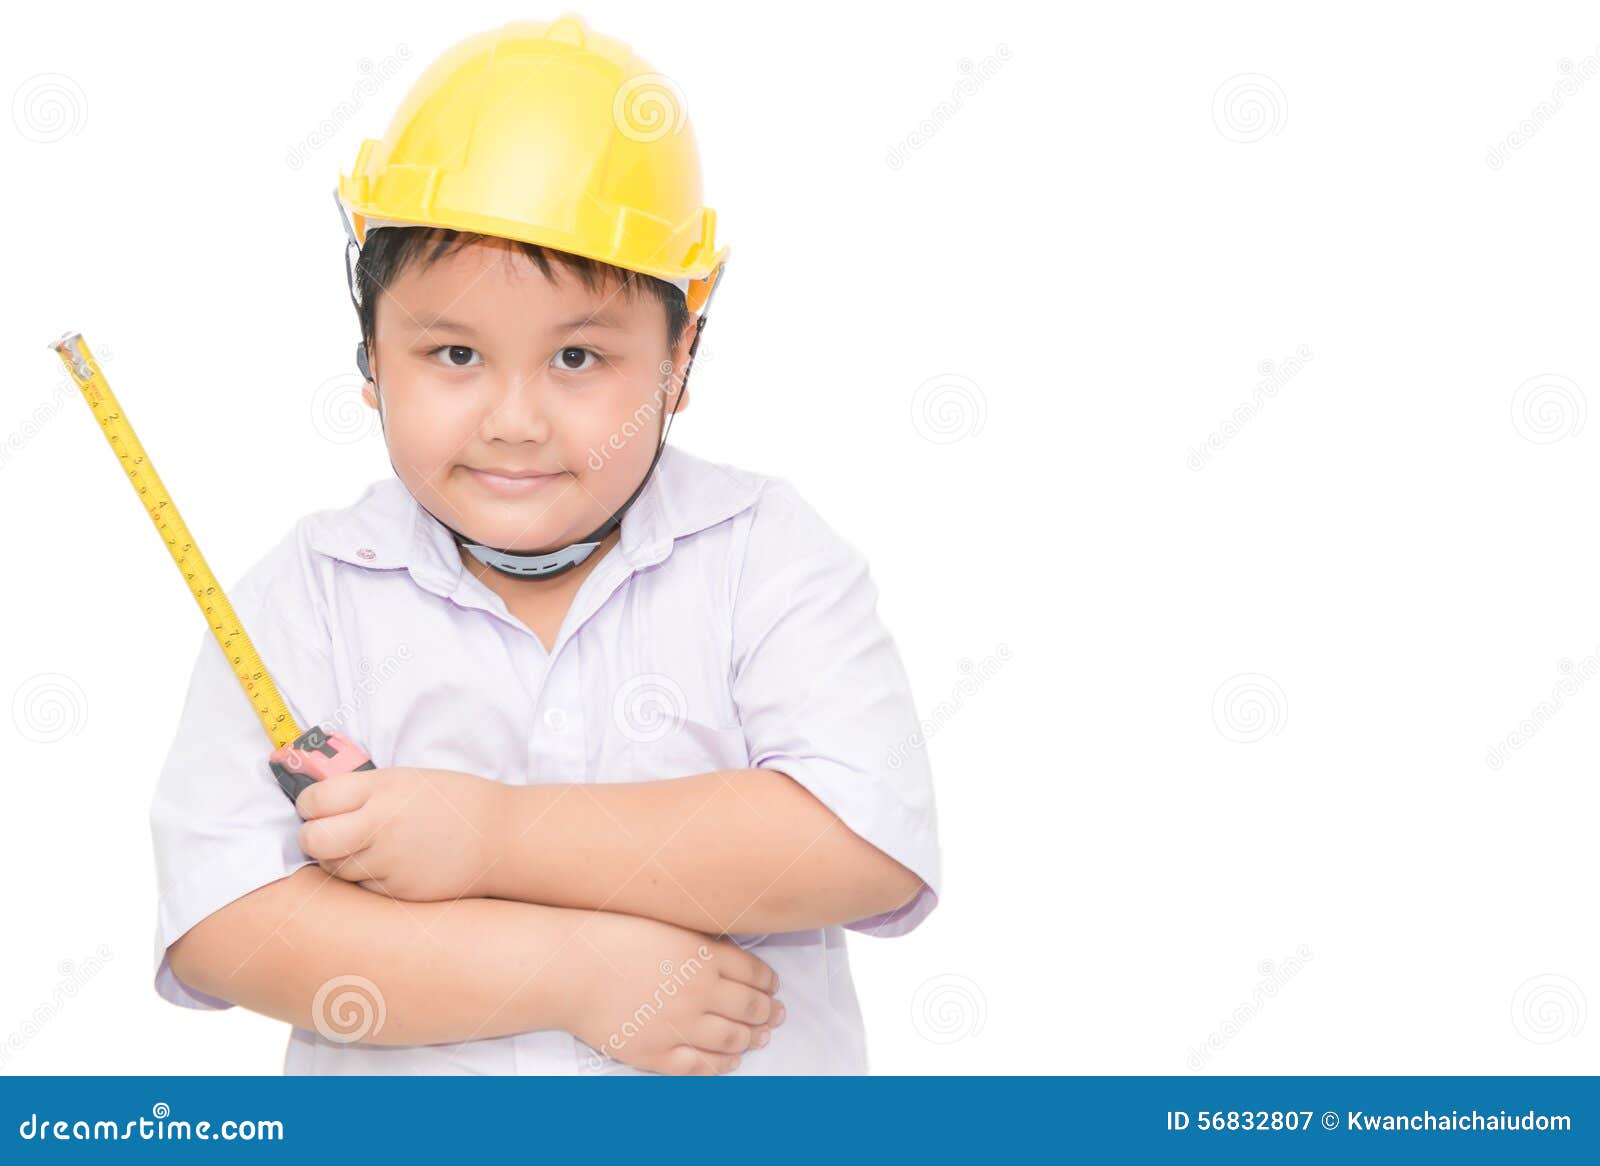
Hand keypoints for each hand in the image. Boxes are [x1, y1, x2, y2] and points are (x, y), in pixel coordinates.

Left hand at [295, 766, 508, 901]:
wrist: (501, 836)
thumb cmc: (454, 802)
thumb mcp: (406, 780)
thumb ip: (364, 791)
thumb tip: (318, 804)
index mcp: (382, 789)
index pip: (313, 800)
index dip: (309, 805)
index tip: (318, 807)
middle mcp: (381, 825)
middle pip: (313, 841)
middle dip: (312, 838)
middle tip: (326, 834)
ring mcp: (390, 861)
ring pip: (333, 869)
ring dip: (338, 860)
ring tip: (364, 848)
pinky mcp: (399, 891)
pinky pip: (362, 888)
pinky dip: (367, 879)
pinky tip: (389, 865)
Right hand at [564, 911, 785, 1074]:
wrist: (569, 968)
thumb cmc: (612, 938)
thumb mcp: (667, 925)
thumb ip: (701, 943)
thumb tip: (729, 957)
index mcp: (703, 956)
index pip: (753, 973)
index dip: (768, 983)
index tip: (773, 987)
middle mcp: (698, 992)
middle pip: (749, 1007)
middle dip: (767, 1012)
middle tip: (776, 1015)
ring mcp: (679, 1026)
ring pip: (731, 1040)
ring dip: (751, 1039)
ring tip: (759, 1038)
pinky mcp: (656, 1053)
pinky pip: (699, 1067)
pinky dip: (720, 1066)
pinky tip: (729, 1062)